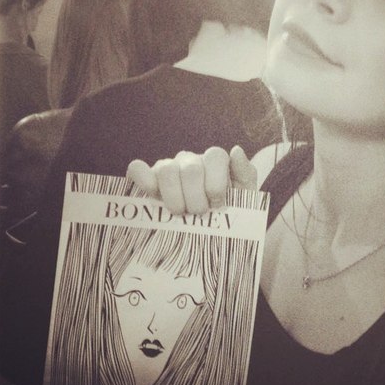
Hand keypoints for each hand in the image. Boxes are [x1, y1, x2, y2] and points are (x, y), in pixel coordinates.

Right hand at [126, 145, 256, 214]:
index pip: (215, 156)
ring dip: (174, 197)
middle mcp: (191, 160)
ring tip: (180, 213)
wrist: (213, 233)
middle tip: (199, 213)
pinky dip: (142, 178)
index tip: (217, 203)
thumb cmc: (229, 212)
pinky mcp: (149, 179)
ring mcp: (169, 168)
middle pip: (191, 169)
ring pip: (166, 169)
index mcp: (214, 160)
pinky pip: (138, 169)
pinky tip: (151, 193)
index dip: (216, 183)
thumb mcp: (245, 195)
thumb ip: (245, 173)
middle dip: (196, 197)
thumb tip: (236, 150)